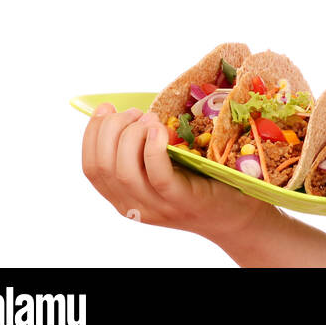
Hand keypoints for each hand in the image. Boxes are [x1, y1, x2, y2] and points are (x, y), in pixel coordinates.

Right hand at [81, 103, 270, 242]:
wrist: (234, 216)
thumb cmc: (200, 183)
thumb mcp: (165, 170)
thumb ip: (143, 152)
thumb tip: (131, 114)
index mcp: (123, 198)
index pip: (91, 168)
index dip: (92, 133)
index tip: (105, 108)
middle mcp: (134, 206)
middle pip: (102, 166)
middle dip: (111, 129)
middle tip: (135, 112)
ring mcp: (157, 206)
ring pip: (124, 170)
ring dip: (131, 136)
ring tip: (149, 118)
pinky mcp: (181, 200)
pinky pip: (157, 175)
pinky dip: (153, 148)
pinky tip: (160, 129)